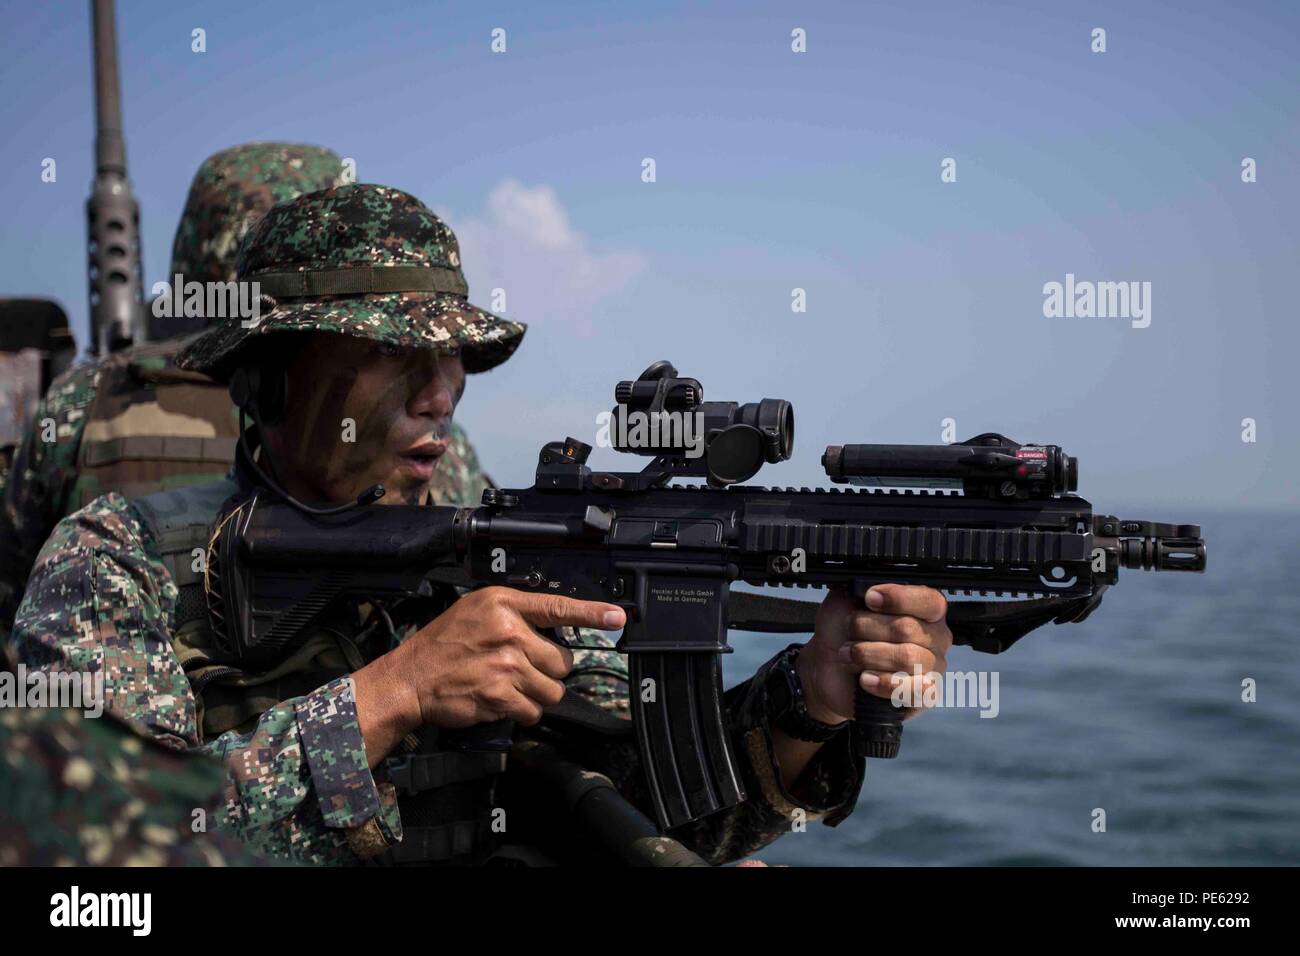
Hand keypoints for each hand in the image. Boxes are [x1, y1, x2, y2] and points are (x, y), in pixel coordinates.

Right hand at [354, 587, 625, 758]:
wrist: (410, 679)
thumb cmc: (443, 645)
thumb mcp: (476, 611)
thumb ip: (515, 614)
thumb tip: (555, 628)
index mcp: (503, 604)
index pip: (558, 606)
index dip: (592, 613)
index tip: (618, 616)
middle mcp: (509, 632)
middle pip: (561, 660)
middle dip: (547, 670)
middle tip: (520, 668)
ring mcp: (506, 665)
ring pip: (552, 689)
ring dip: (536, 693)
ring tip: (508, 685)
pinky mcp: (501, 695)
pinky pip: (533, 710)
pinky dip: (522, 711)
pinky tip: (501, 700)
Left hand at [796, 585, 951, 723]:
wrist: (828, 668)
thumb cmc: (843, 633)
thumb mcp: (846, 600)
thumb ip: (861, 586)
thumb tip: (875, 583)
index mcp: (924, 610)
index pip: (930, 601)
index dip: (899, 598)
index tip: (869, 599)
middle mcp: (935, 638)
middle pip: (909, 629)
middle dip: (868, 629)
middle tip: (849, 633)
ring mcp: (933, 668)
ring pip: (908, 658)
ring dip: (868, 655)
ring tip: (849, 655)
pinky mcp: (924, 697)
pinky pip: (913, 690)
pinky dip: (882, 683)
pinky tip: (864, 678)